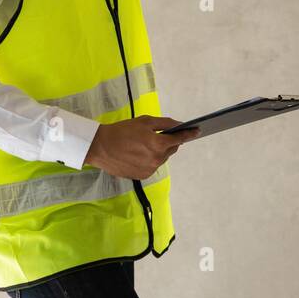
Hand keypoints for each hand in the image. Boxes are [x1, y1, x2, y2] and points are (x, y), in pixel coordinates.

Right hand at [84, 115, 199, 179]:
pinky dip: (150, 159)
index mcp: (158, 144)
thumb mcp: (145, 122)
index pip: (180, 139)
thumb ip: (165, 124)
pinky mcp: (142, 176)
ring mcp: (150, 169)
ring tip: (144, 144)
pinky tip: (138, 153)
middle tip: (158, 135)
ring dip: (159, 151)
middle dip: (169, 142)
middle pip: (171, 149)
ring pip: (162, 158)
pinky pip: (152, 165)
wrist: (101, 147)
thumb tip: (179, 125)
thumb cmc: (122, 131)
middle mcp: (157, 159)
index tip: (198, 131)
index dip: (190, 134)